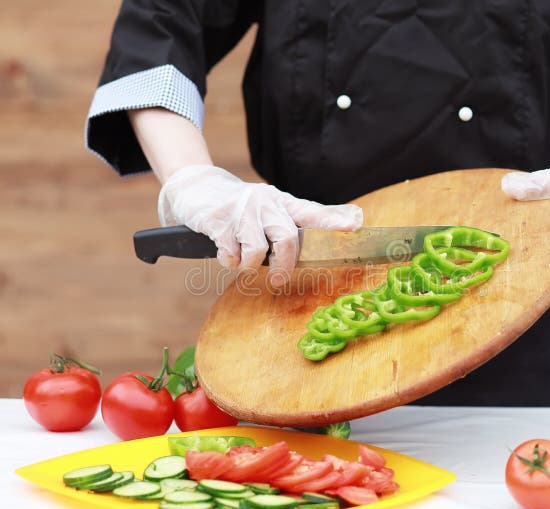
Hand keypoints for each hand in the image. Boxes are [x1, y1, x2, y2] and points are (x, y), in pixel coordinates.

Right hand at [158, 165, 362, 284]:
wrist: (195, 187)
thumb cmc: (239, 206)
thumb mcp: (270, 207)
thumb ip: (298, 219)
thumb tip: (344, 223)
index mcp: (281, 202)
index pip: (311, 211)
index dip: (333, 220)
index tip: (354, 226)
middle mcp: (266, 203)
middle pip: (287, 238)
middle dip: (284, 265)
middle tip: (278, 279)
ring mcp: (242, 211)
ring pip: (257, 250)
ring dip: (249, 266)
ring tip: (242, 262)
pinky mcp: (219, 220)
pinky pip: (231, 254)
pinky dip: (229, 262)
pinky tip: (226, 253)